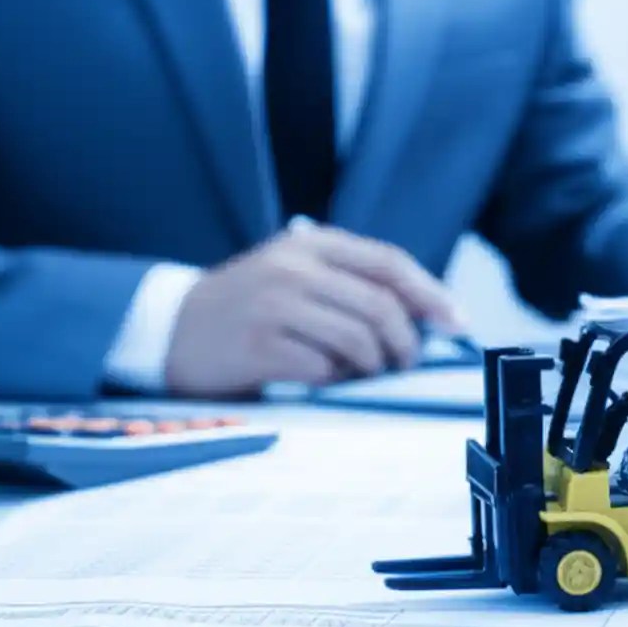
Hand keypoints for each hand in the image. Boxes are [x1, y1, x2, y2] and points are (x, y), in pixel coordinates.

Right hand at [165, 224, 463, 396]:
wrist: (170, 328)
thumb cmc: (245, 305)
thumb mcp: (292, 272)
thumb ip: (348, 282)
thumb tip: (424, 315)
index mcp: (309, 245)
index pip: (388, 263)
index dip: (431, 293)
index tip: (457, 322)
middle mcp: (293, 268)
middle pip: (381, 305)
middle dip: (407, 341)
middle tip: (406, 363)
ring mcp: (274, 306)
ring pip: (358, 339)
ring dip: (372, 366)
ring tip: (363, 374)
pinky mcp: (258, 346)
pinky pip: (322, 369)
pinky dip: (335, 381)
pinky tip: (324, 381)